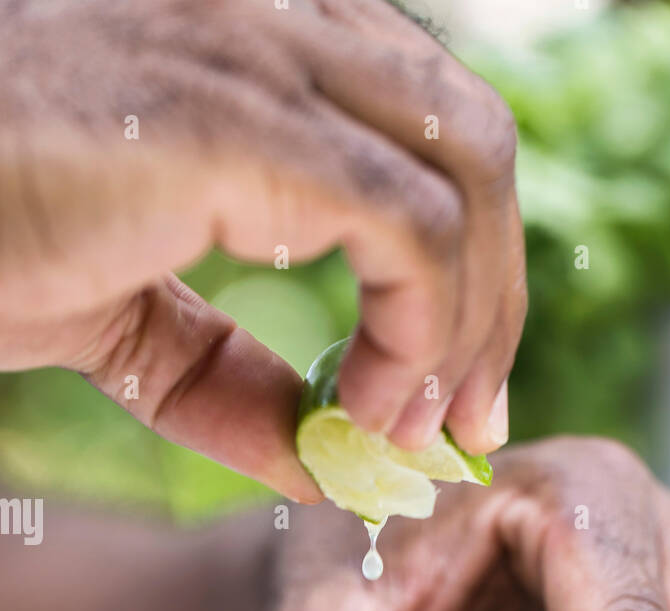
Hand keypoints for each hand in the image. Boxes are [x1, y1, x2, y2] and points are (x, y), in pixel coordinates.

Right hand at [0, 0, 523, 496]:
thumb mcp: (128, 327)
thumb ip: (234, 378)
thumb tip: (335, 462)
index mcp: (262, 41)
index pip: (433, 129)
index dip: (475, 266)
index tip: (458, 389)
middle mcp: (276, 16)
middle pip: (476, 141)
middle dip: (497, 298)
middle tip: (470, 421)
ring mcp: (259, 49)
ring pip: (468, 173)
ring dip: (467, 326)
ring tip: (414, 430)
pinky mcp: (237, 116)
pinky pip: (409, 227)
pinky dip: (419, 334)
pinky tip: (370, 411)